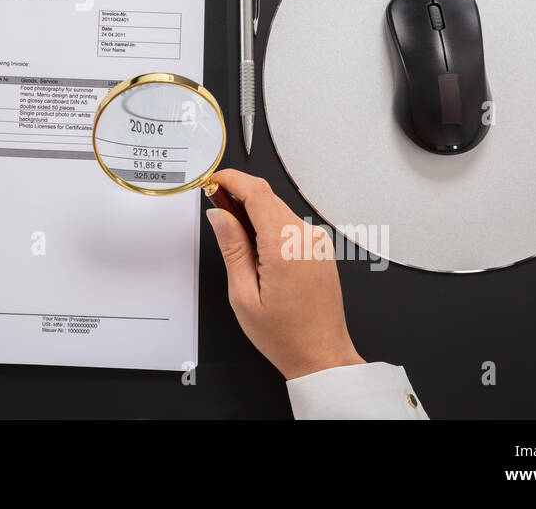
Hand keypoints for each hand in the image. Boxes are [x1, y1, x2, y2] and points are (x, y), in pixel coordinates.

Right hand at [206, 170, 364, 379]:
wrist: (322, 356)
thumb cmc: (285, 335)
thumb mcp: (243, 295)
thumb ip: (231, 248)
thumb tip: (219, 215)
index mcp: (285, 246)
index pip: (257, 192)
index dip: (231, 180)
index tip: (212, 182)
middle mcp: (306, 238)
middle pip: (267, 197)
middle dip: (238, 197)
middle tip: (217, 215)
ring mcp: (317, 242)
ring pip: (278, 209)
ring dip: (254, 214)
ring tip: (238, 244)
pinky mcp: (320, 248)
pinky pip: (290, 224)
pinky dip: (270, 226)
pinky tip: (258, 251)